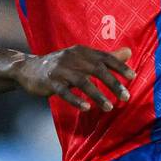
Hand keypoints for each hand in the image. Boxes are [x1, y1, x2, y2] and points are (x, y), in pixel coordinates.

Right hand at [14, 45, 134, 110]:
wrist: (28, 68)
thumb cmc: (61, 66)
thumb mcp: (83, 59)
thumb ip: (105, 58)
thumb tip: (129, 52)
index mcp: (83, 52)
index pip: (105, 58)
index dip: (119, 67)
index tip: (132, 77)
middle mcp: (73, 58)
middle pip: (97, 69)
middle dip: (113, 83)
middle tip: (126, 97)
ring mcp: (61, 70)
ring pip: (83, 82)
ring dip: (97, 95)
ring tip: (109, 108)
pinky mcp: (50, 82)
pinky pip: (65, 92)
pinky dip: (76, 100)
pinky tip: (87, 108)